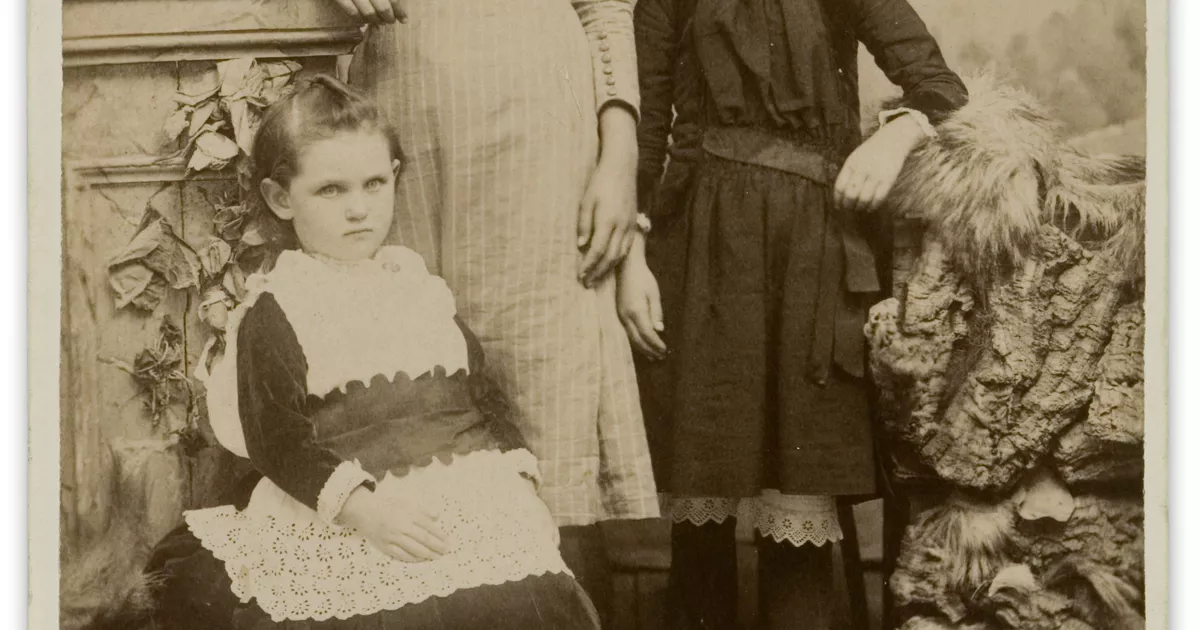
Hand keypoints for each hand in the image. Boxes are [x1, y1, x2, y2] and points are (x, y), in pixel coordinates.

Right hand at [330, 0, 406, 24]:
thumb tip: (397, 8)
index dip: (399, 9)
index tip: (404, 19)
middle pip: (382, 6)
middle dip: (388, 17)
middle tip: (389, 22)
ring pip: (368, 11)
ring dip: (375, 20)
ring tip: (377, 22)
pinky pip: (351, 11)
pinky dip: (358, 18)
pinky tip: (362, 21)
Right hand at [338, 486, 447, 562]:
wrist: (364, 511)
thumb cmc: (387, 506)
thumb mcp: (405, 503)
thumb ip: (422, 511)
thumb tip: (437, 516)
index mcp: (408, 514)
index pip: (428, 526)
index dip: (439, 534)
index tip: (446, 540)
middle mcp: (401, 526)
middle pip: (423, 538)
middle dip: (436, 546)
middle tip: (445, 551)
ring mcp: (393, 537)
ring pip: (414, 548)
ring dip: (427, 554)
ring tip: (436, 557)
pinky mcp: (385, 546)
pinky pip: (401, 555)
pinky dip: (412, 558)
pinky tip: (420, 560)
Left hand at [578, 106, 638, 287]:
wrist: (622, 168)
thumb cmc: (600, 182)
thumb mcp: (587, 201)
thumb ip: (584, 224)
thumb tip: (580, 246)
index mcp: (608, 221)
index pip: (597, 250)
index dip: (588, 265)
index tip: (579, 276)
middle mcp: (621, 227)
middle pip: (610, 257)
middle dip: (598, 272)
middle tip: (587, 284)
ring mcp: (630, 226)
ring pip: (620, 254)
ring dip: (608, 268)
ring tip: (597, 278)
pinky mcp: (633, 224)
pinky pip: (627, 247)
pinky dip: (618, 259)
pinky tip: (610, 264)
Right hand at [617, 241, 666, 359]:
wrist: (626, 268)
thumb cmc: (643, 278)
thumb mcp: (654, 294)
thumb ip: (656, 313)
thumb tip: (659, 330)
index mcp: (637, 311)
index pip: (647, 334)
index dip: (656, 344)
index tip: (665, 350)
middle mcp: (626, 316)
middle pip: (638, 340)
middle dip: (650, 350)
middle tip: (661, 357)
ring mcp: (621, 316)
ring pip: (631, 338)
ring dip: (643, 348)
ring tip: (653, 356)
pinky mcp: (620, 314)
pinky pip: (628, 333)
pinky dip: (636, 341)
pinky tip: (642, 344)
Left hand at [833, 113, 926, 212]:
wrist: (893, 139)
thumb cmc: (871, 150)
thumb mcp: (855, 157)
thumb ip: (848, 173)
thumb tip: (841, 194)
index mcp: (851, 164)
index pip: (840, 186)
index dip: (837, 199)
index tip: (838, 206)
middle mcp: (862, 169)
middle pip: (850, 194)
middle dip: (847, 205)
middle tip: (848, 209)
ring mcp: (875, 175)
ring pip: (864, 198)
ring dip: (860, 207)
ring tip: (859, 209)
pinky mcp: (888, 179)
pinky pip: (878, 198)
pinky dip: (873, 206)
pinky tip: (870, 208)